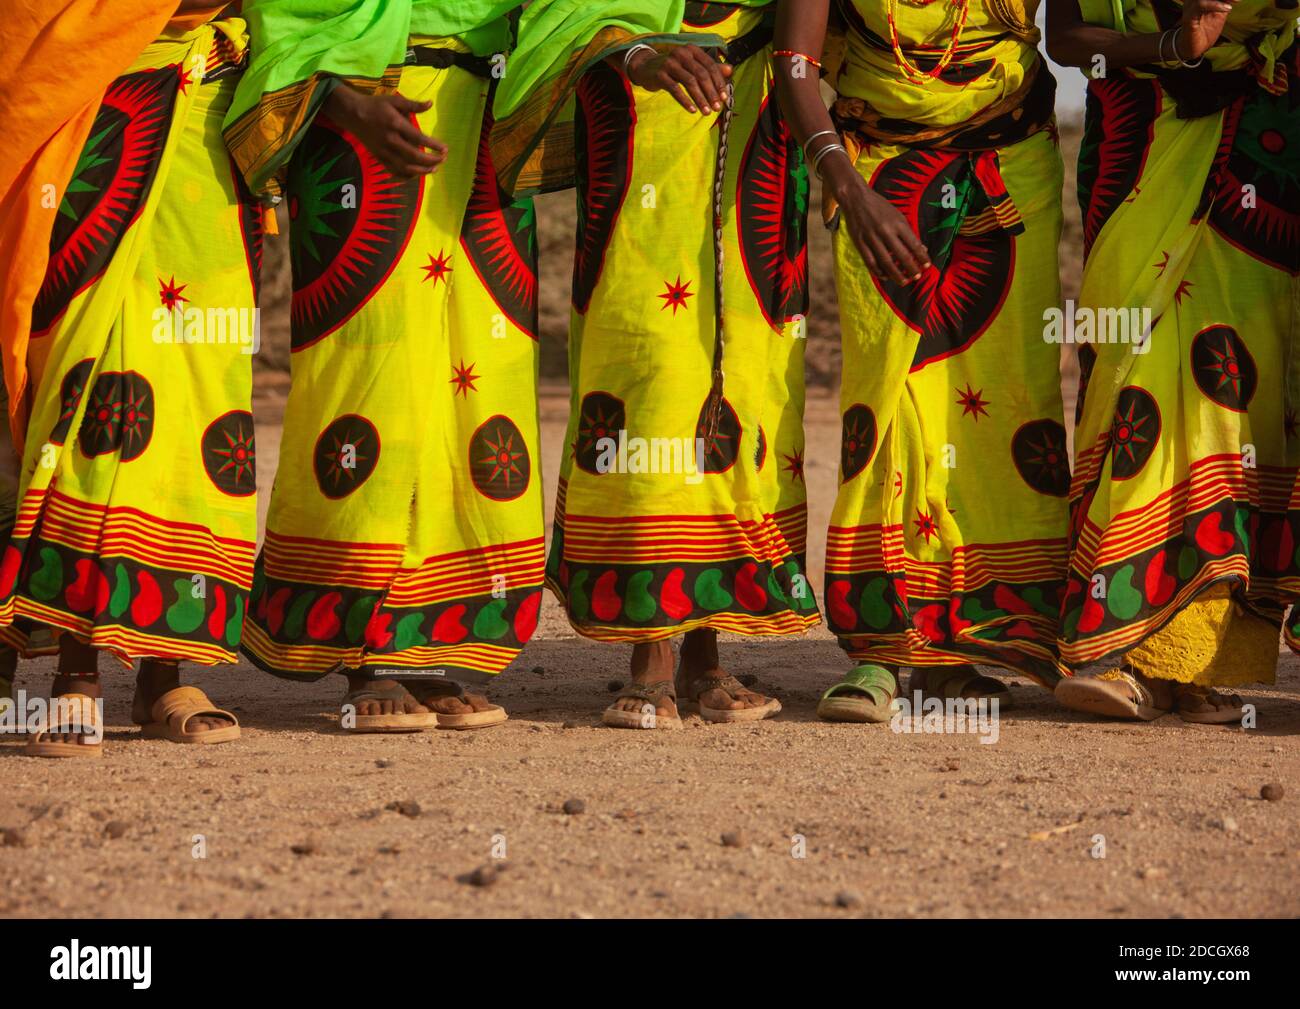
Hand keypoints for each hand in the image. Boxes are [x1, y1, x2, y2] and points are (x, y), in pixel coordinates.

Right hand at [324, 85, 447, 176]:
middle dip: (431, 160)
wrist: (352, 114)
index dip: (433, 145)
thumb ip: (413, 105)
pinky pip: (395, 171)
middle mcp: (390, 140)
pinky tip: (418, 173)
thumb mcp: (394, 100)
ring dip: (422, 170)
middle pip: (414, 156)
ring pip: (405, 167)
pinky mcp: (379, 158)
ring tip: (434, 168)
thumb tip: (430, 104)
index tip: (445, 149)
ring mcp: (384, 151)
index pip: (418, 138)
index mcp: (395, 124)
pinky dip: (407, 175)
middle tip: (443, 159)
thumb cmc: (376, 106)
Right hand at [625, 44, 732, 114]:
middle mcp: (682, 53)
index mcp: (693, 50)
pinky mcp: (660, 74)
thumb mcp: (692, 66)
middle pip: (701, 74)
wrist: (646, 68)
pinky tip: (692, 110)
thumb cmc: (674, 69)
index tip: (724, 98)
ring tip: (706, 112)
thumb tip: (731, 70)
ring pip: (690, 82)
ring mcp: (670, 63)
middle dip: (711, 93)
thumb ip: (710, 68)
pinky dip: (685, 101)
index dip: (719, 82)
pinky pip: (675, 89)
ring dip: (700, 99)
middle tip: (717, 109)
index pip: (710, 66)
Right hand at [823, 156, 929, 283]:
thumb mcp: (898, 215)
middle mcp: (886, 231)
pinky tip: (885, 276)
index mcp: (898, 223)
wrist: (856, 199)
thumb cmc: (880, 207)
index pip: (913, 244)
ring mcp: (872, 238)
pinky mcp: (860, 243)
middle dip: (911, 268)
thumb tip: (922, 248)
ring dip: (896, 274)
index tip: (927, 265)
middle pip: (902, 255)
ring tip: (903, 282)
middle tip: (917, 277)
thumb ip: (908, 232)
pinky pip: (870, 262)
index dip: (921, 256)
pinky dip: (878, 272)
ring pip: (886, 262)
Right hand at [1177, 0, 1235, 61]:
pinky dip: (1215, 5)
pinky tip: (1227, 9)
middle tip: (1237, 0)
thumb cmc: (1206, 31)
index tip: (1238, 0)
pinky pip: (1200, 5)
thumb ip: (1225, 3)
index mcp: (1199, 0)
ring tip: (1234, 2)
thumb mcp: (1220, 14)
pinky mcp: (1188, 17)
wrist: (1194, 49)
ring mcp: (1189, 7)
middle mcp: (1192, 1)